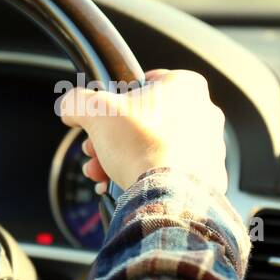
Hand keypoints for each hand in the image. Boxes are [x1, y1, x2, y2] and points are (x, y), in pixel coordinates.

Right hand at [56, 68, 227, 194]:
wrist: (168, 195)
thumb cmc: (141, 144)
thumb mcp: (95, 111)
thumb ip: (78, 102)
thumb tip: (70, 107)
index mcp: (186, 87)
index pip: (146, 84)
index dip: (117, 102)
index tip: (103, 118)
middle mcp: (205, 114)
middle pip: (147, 121)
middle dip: (114, 138)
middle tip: (95, 151)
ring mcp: (209, 148)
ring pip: (156, 148)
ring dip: (124, 159)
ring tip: (102, 173)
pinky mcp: (209, 177)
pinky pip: (170, 173)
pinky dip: (146, 178)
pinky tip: (123, 187)